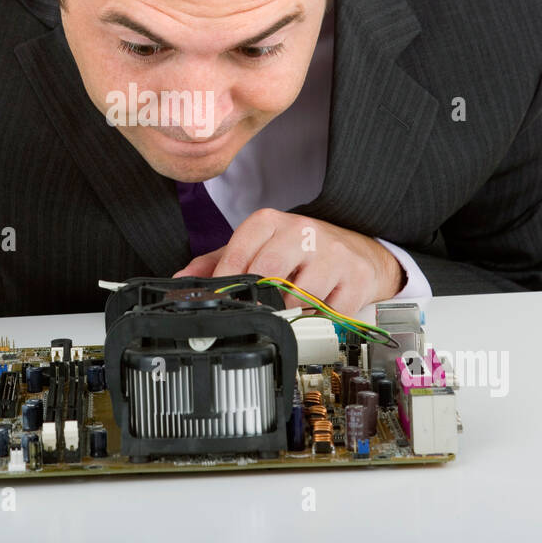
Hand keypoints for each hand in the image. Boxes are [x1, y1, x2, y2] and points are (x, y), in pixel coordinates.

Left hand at [172, 209, 406, 316]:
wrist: (359, 252)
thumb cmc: (301, 251)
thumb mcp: (258, 248)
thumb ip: (218, 262)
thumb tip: (182, 281)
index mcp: (272, 222)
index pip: (241, 249)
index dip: (228, 279)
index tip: (222, 300)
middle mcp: (303, 231)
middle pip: (270, 269)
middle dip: (260, 298)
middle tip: (257, 313)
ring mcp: (333, 253)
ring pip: (301, 294)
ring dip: (290, 312)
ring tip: (289, 310)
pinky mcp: (356, 277)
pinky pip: (331, 310)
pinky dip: (320, 319)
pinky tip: (318, 310)